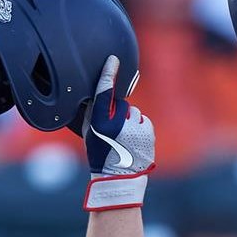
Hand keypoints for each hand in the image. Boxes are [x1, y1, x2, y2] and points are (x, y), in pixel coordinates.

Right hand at [83, 55, 155, 210]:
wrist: (118, 177)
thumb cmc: (99, 153)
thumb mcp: (88, 131)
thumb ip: (91, 111)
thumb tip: (98, 93)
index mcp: (100, 123)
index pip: (104, 92)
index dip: (108, 74)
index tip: (113, 59)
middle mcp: (118, 124)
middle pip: (122, 104)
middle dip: (119, 113)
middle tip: (114, 131)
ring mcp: (135, 129)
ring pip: (134, 112)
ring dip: (130, 121)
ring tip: (124, 139)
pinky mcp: (148, 133)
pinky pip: (143, 121)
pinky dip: (139, 128)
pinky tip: (134, 141)